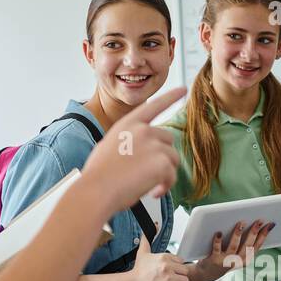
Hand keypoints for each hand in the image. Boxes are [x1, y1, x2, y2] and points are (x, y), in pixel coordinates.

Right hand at [84, 87, 184, 210]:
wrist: (97, 189)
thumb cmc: (99, 174)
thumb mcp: (109, 145)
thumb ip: (129, 140)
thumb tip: (140, 149)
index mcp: (128, 124)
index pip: (154, 106)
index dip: (171, 97)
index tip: (184, 89)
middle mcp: (142, 130)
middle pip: (168, 138)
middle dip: (162, 155)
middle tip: (148, 172)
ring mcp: (153, 144)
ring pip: (173, 158)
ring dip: (164, 172)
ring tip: (147, 184)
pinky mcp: (162, 161)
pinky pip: (172, 175)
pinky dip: (165, 186)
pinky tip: (152, 191)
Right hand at [124, 234, 189, 280]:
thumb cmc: (137, 272)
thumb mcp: (142, 253)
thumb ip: (148, 239)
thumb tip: (154, 225)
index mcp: (164, 256)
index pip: (181, 261)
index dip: (175, 267)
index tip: (167, 271)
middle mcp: (168, 266)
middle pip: (185, 271)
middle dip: (178, 276)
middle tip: (168, 279)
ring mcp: (169, 278)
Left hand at [196, 219, 272, 280]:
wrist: (208, 273)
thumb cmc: (225, 260)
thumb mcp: (238, 255)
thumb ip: (244, 244)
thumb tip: (252, 225)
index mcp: (246, 259)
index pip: (258, 245)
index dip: (264, 235)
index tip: (269, 225)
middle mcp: (238, 261)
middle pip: (248, 245)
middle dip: (254, 232)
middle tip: (259, 221)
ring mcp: (226, 261)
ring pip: (234, 246)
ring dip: (237, 234)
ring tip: (241, 223)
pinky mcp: (215, 260)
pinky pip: (216, 248)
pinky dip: (217, 240)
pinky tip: (219, 232)